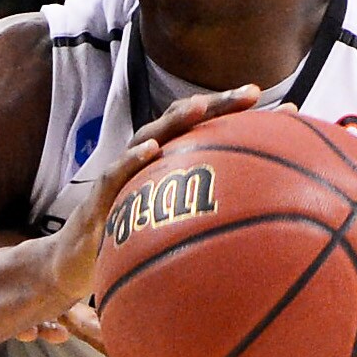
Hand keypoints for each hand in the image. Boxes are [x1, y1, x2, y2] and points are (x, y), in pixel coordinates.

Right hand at [44, 87, 260, 316]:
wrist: (74, 263)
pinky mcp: (101, 195)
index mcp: (169, 162)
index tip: (281, 107)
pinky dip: (133, 158)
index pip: (207, 130)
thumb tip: (263, 229)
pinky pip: (117, 172)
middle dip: (216, 103)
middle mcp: (147, 158)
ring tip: (200, 107)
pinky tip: (151, 152)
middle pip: (184, 120)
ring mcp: (123, 172)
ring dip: (176, 119)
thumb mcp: (174, 229)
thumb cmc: (130, 242)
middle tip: (251, 93)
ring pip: (150, 135)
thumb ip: (208, 219)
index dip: (239, 116)